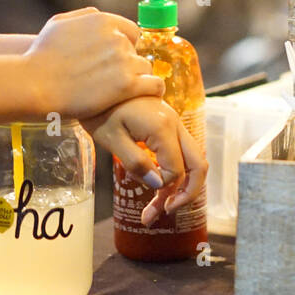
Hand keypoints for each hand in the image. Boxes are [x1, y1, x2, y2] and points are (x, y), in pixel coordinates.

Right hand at [24, 7, 162, 119]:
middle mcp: (117, 38)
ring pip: (145, 68)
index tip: (115, 60)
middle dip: (128, 64)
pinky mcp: (127, 85)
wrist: (34, 84)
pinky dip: (153, 90)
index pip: (131, 32)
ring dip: (138, 78)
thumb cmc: (41, 56)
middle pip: (136, 51)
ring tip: (125, 90)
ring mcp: (124, 62)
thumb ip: (82, 16)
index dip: (125, 46)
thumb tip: (98, 13)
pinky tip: (147, 96)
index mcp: (104, 21)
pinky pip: (154, 85)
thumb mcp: (58, 24)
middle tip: (112, 78)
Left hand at [83, 96, 207, 227]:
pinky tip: (161, 182)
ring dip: (185, 184)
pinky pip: (184, 151)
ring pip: (195, 159)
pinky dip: (179, 171)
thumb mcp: (110, 139)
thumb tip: (158, 185)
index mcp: (161, 128)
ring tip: (163, 204)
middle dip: (188, 193)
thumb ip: (136, 163)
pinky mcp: (169, 124)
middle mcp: (175, 124)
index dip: (164, 191)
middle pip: (199, 164)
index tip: (147, 209)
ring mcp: (175, 123)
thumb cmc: (99, 111)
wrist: (96, 83)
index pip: (175, 170)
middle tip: (166, 211)